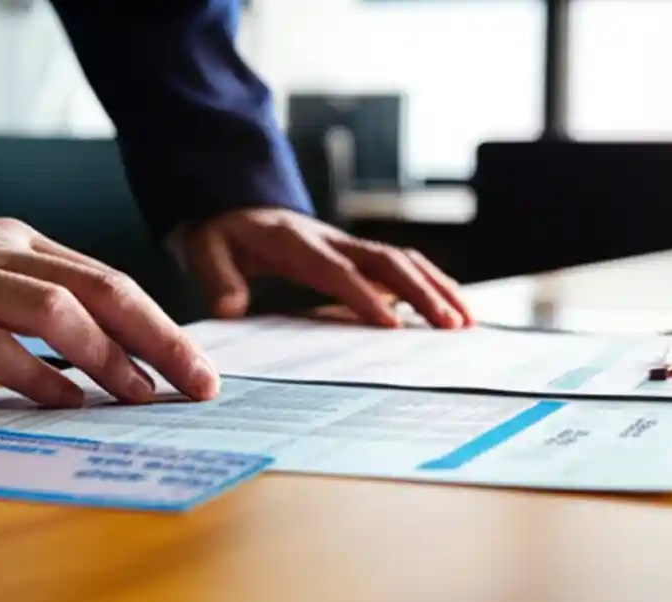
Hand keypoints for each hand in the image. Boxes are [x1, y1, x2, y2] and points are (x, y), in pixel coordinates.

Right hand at [0, 216, 217, 405]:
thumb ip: (38, 297)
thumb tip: (113, 349)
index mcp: (20, 242)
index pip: (110, 281)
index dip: (161, 326)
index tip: (199, 367)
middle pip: (100, 289)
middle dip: (159, 338)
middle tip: (196, 382)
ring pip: (52, 311)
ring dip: (106, 357)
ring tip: (139, 394)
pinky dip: (36, 376)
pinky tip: (64, 402)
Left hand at [172, 208, 473, 328]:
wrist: (236, 205)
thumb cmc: (224, 235)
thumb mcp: (206, 250)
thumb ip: (217, 278)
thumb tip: (230, 309)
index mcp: (296, 242)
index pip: (338, 270)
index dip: (366, 296)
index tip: (393, 326)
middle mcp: (332, 239)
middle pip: (386, 261)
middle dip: (421, 293)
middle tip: (449, 326)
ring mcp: (350, 244)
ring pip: (404, 260)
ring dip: (437, 288)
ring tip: (465, 322)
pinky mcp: (359, 254)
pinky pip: (403, 265)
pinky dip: (432, 284)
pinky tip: (454, 308)